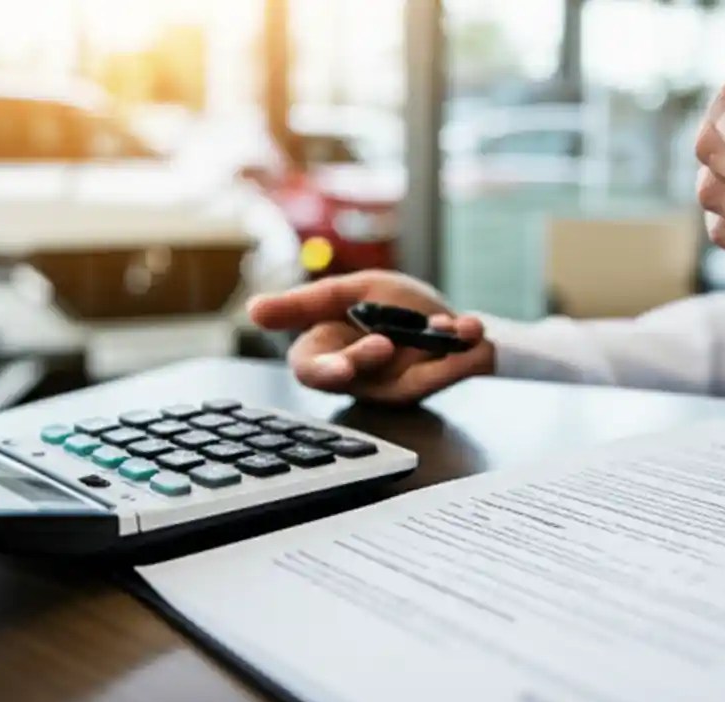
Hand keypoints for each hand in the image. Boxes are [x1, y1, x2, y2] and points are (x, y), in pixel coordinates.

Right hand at [247, 270, 494, 402]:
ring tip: (447, 327)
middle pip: (352, 379)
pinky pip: (449, 374)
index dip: (323, 369)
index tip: (340, 364)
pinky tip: (472, 328)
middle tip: (384, 342)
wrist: (446, 317)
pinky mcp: (435, 386)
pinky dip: (464, 350)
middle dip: (366, 360)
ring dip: (431, 354)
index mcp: (331, 351)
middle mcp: (362, 376)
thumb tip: (252, 310)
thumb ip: (304, 303)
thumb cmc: (390, 304)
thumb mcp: (347, 291)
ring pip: (408, 383)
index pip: (311, 369)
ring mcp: (398, 386)